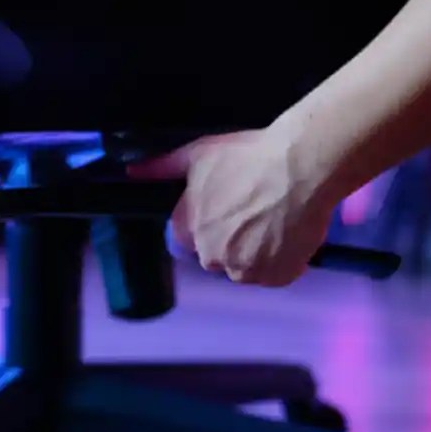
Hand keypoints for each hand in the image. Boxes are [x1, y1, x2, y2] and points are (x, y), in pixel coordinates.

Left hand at [127, 127, 337, 286]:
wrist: (300, 166)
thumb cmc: (248, 156)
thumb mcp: (198, 155)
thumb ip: (162, 168)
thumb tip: (130, 171)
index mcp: (190, 231)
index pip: (188, 239)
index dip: (208, 222)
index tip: (228, 208)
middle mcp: (212, 256)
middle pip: (217, 256)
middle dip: (231, 240)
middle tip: (255, 213)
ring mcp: (245, 269)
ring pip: (245, 268)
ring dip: (256, 253)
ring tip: (274, 222)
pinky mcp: (276, 276)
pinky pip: (274, 275)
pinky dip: (281, 261)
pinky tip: (288, 235)